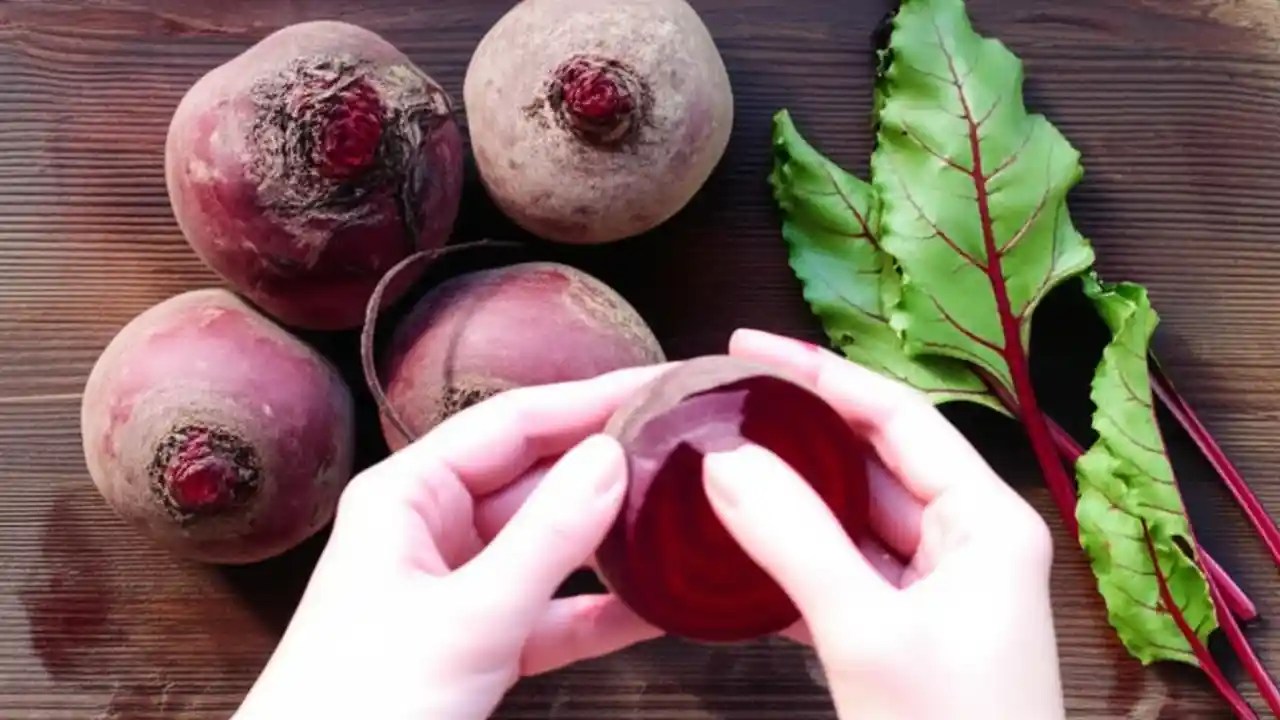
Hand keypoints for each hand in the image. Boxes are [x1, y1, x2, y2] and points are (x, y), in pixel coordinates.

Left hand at [233, 365, 672, 719]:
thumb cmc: (355, 707)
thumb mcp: (467, 618)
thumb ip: (545, 539)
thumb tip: (611, 457)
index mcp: (407, 496)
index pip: (513, 423)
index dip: (590, 399)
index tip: (659, 386)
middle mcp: (433, 529)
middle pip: (538, 478)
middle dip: (610, 467)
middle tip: (688, 451)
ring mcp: (459, 587)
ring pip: (551, 546)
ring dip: (613, 541)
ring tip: (687, 518)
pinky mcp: (481, 642)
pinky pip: (553, 612)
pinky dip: (602, 612)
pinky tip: (656, 604)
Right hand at [703, 329, 1064, 719]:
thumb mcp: (867, 634)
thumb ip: (795, 539)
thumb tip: (723, 460)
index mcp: (987, 522)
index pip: (895, 416)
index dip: (817, 373)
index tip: (744, 346)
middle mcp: (968, 543)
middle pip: (871, 461)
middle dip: (796, 431)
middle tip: (720, 400)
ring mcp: (937, 591)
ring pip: (851, 520)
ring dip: (788, 497)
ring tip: (715, 465)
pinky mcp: (905, 635)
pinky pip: (842, 574)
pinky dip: (791, 560)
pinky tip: (739, 552)